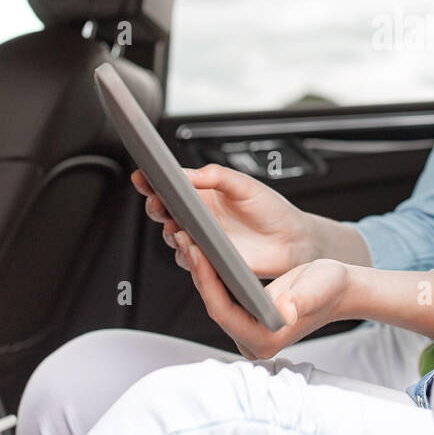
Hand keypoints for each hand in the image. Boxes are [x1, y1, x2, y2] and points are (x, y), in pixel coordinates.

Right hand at [133, 163, 313, 277]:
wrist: (291, 240)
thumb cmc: (270, 209)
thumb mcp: (244, 185)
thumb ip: (216, 176)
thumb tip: (187, 173)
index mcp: (202, 194)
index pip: (169, 186)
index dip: (151, 181)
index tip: (141, 176)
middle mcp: (197, 217)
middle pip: (163, 212)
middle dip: (155, 206)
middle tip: (157, 201)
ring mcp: (202, 240)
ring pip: (172, 237)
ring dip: (169, 230)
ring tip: (175, 224)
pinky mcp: (209, 262)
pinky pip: (188, 259)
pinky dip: (186, 253)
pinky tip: (192, 245)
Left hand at [173, 230, 351, 358]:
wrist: (339, 290)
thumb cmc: (330, 288)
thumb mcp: (317, 288)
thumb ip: (302, 300)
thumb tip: (286, 311)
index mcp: (266, 340)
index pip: (223, 312)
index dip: (206, 280)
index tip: (197, 251)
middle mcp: (253, 342)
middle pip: (213, 306)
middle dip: (198, 271)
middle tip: (185, 237)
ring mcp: (248, 334)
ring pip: (214, 300)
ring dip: (201, 270)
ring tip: (188, 239)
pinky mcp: (246, 321)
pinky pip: (221, 296)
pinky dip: (212, 273)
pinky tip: (203, 250)